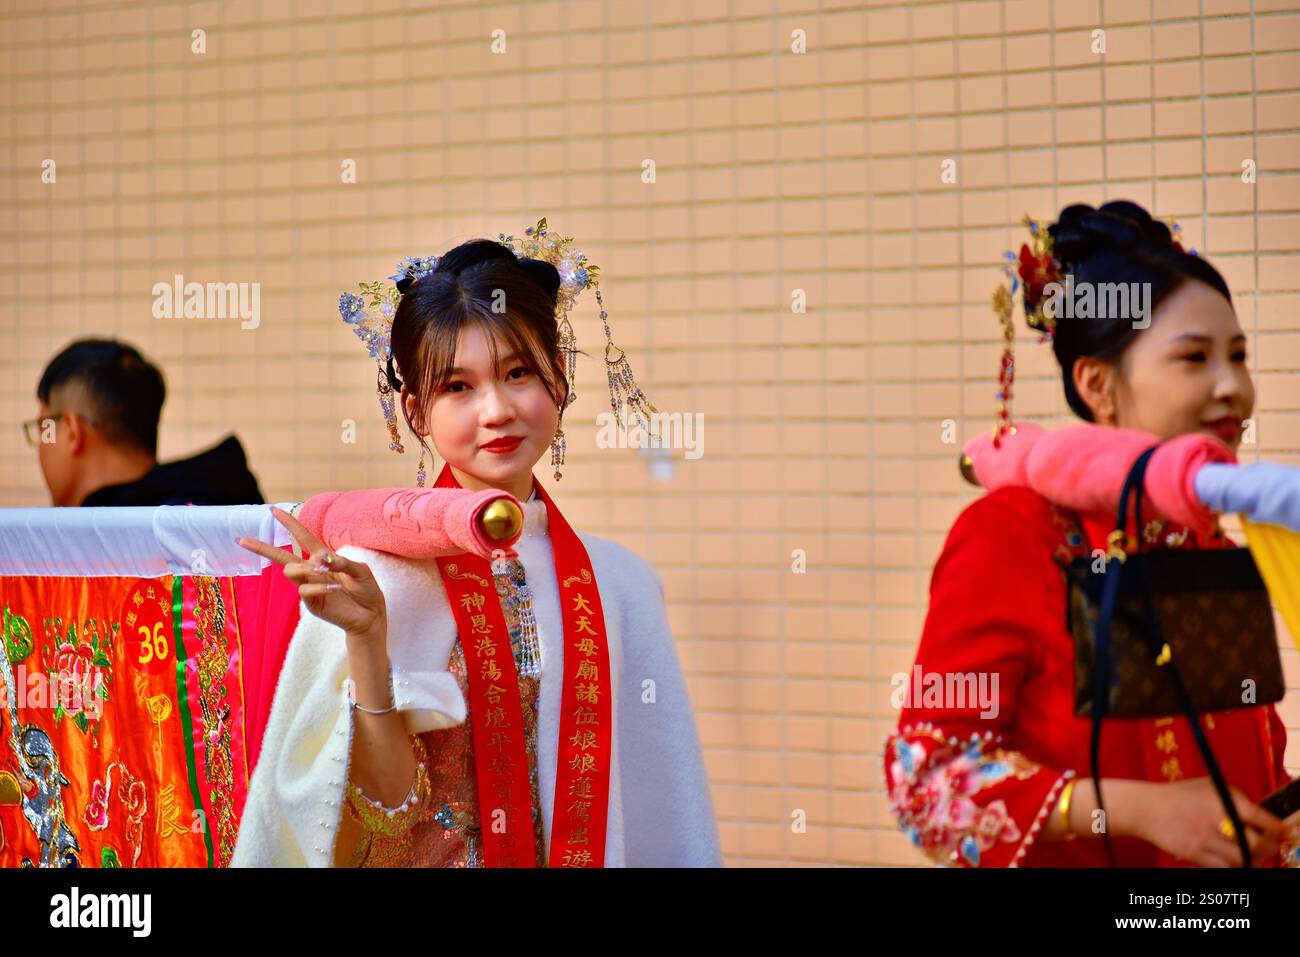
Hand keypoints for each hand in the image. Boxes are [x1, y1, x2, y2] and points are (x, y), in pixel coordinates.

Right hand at [236, 505, 386, 643]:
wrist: (371, 616)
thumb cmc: (366, 590)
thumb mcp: (360, 571)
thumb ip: (344, 563)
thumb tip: (323, 559)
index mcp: (324, 558)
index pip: (303, 537)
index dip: (289, 523)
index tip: (273, 510)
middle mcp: (313, 571)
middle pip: (282, 557)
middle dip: (262, 547)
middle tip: (242, 539)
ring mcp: (310, 588)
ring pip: (291, 572)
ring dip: (304, 568)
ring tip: (323, 571)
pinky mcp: (312, 604)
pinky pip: (306, 591)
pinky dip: (320, 588)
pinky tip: (335, 589)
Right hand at [1140, 777, 1287, 866]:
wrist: (1146, 808)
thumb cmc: (1180, 796)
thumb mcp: (1209, 787)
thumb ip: (1235, 799)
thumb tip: (1260, 816)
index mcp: (1223, 799)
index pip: (1261, 818)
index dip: (1277, 828)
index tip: (1282, 832)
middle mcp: (1216, 818)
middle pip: (1256, 843)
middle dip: (1267, 847)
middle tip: (1268, 846)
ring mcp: (1205, 838)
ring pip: (1242, 859)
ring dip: (1250, 859)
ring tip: (1250, 855)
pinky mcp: (1194, 853)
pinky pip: (1223, 867)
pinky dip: (1231, 865)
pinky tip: (1230, 859)